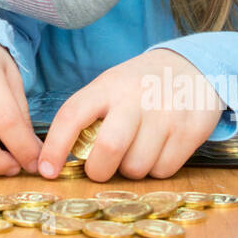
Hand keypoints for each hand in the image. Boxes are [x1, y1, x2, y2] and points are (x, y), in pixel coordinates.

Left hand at [36, 49, 224, 180]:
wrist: (190, 66)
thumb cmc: (138, 86)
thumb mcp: (109, 87)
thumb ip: (88, 116)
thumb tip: (58, 159)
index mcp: (107, 86)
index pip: (72, 115)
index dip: (55, 147)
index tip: (46, 171)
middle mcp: (136, 98)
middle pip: (108, 149)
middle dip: (98, 170)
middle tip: (100, 167)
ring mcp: (166, 114)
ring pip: (136, 168)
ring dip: (130, 169)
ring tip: (135, 149)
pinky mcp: (191, 131)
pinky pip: (163, 171)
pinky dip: (156, 169)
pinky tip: (158, 149)